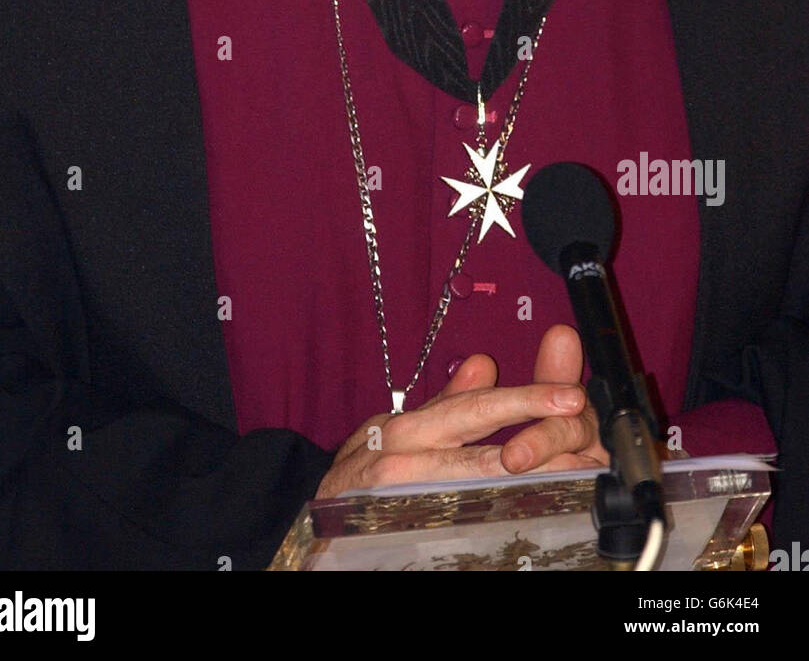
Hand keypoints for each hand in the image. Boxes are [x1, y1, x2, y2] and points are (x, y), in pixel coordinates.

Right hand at [315, 324, 605, 498]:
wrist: (315, 523)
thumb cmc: (362, 474)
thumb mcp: (401, 429)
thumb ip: (446, 402)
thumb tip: (484, 364)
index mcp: (410, 426)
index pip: (476, 406)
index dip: (523, 398)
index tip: (567, 393)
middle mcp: (404, 454)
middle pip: (478, 435)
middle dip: (529, 422)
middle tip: (573, 411)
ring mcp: (401, 493)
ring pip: (473, 481)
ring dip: (522, 472)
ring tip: (565, 465)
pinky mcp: (398, 525)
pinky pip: (456, 518)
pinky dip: (492, 510)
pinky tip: (522, 509)